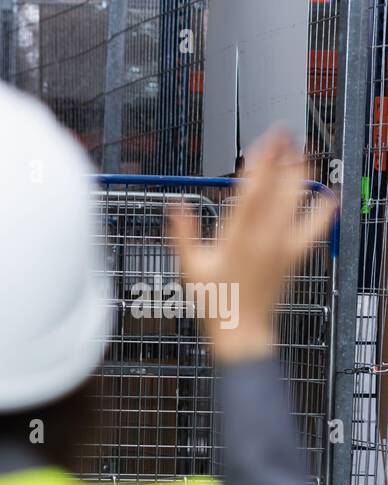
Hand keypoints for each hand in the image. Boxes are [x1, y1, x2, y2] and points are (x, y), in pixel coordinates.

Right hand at [168, 129, 336, 363]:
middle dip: (283, 160)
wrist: (242, 330)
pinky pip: (314, 228)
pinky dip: (323, 210)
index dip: (261, 164)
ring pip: (296, 202)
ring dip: (300, 176)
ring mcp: (282, 246)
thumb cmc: (215, 302)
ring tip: (302, 155)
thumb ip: (183, 233)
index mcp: (236, 237)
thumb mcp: (190, 267)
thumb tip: (175, 205)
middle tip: (285, 137)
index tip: (265, 143)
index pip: (252, 191)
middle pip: (278, 189)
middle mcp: (263, 238)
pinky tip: (327, 194)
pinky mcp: (295, 256)